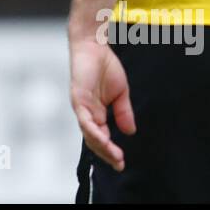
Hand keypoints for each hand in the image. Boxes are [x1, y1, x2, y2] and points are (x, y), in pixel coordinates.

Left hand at [69, 37, 134, 171]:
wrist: (94, 45)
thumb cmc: (105, 66)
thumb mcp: (121, 93)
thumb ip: (123, 112)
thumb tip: (130, 132)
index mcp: (96, 113)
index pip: (102, 137)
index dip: (110, 151)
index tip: (122, 162)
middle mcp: (86, 113)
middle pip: (93, 140)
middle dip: (106, 154)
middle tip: (119, 164)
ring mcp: (81, 107)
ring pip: (89, 134)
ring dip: (102, 146)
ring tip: (115, 156)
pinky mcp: (78, 99)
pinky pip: (85, 119)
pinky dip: (93, 131)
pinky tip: (103, 139)